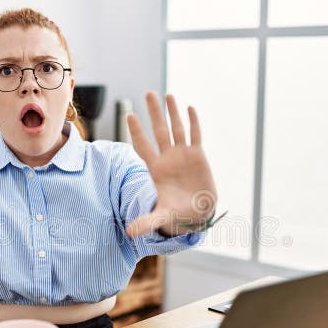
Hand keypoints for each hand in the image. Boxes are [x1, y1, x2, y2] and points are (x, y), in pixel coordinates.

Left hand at [125, 92, 217, 237]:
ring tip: (167, 94)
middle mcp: (168, 158)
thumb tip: (130, 233)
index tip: (129, 115)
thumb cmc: (177, 213)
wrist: (197, 212)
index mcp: (156, 169)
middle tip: (148, 93)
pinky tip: (190, 108)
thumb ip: (147, 222)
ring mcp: (183, 155)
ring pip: (177, 129)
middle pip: (159, 131)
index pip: (143, 146)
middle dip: (154, 113)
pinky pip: (195, 136)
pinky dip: (194, 122)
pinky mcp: (198, 156)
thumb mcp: (162, 217)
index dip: (136, 131)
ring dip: (173, 112)